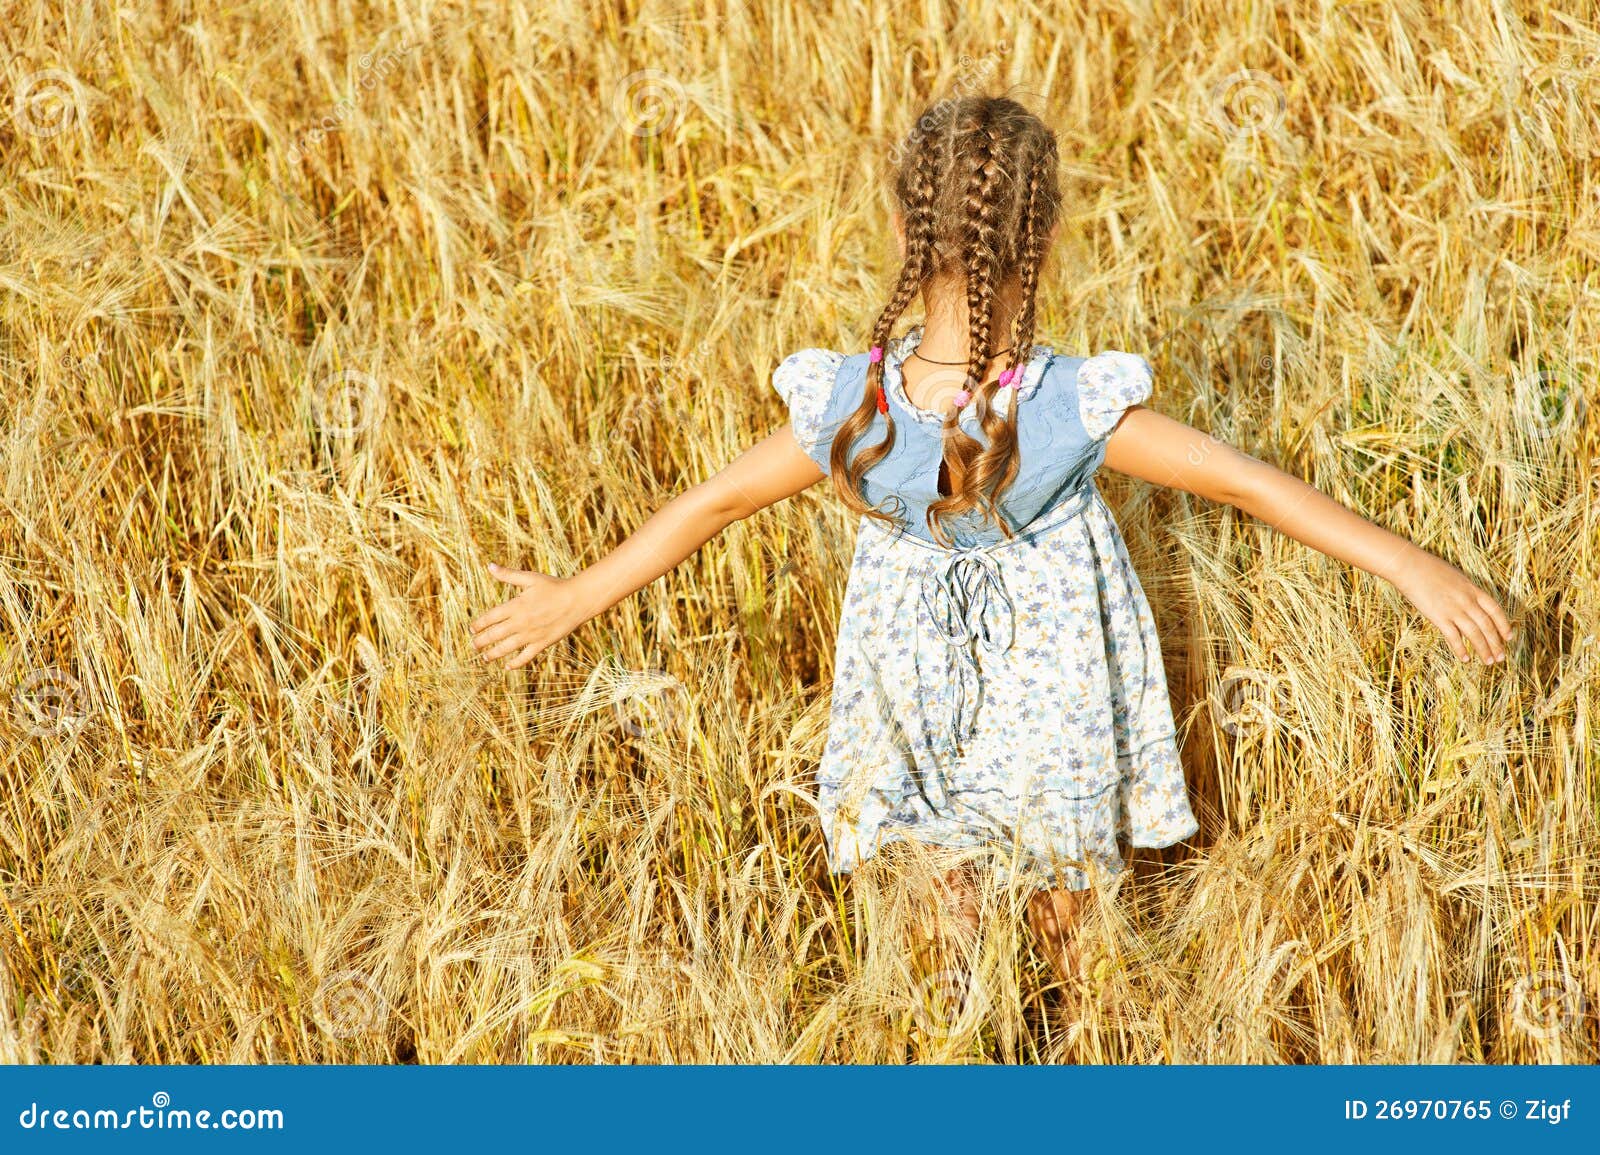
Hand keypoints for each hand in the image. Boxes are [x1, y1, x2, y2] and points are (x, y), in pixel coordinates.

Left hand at [469, 563, 589, 669]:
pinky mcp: (542, 643)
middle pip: (494, 634)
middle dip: (481, 641)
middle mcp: (521, 622)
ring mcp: (531, 635)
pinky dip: (515, 663)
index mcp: (516, 605)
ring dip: (493, 654)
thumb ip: (509, 575)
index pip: (490, 617)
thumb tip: (490, 566)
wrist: (577, 600)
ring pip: (506, 648)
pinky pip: (526, 657)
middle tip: (473, 645)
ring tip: (484, 658)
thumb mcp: (531, 578)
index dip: (479, 624)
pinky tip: (507, 667)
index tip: (472, 628)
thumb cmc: (554, 586)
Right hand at [1389, 550, 1512, 663]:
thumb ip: (1464, 591)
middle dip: (1496, 643)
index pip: (1495, 610)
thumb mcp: (1455, 577)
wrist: (1409, 566)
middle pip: (1487, 625)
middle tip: (1501, 657)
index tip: (1509, 637)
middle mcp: (1467, 600)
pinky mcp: (1438, 617)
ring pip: (1475, 633)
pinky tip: (1465, 659)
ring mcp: (1453, 609)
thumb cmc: (1428, 569)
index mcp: (1473, 589)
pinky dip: (1460, 649)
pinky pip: (1453, 637)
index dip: (1504, 625)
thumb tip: (1469, 602)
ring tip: (1488, 662)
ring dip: (1483, 649)